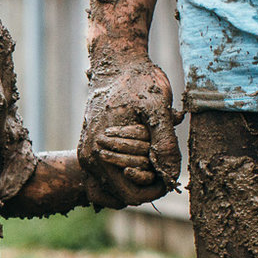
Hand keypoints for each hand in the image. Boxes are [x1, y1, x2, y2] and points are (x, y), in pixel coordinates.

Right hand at [79, 53, 179, 205]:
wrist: (115, 60)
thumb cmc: (137, 81)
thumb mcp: (157, 109)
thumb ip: (165, 144)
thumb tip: (171, 175)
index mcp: (101, 155)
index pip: (131, 196)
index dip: (156, 188)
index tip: (170, 169)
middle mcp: (89, 159)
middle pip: (126, 191)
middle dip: (148, 173)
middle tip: (157, 143)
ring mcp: (87, 154)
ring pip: (118, 181)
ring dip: (139, 168)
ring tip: (149, 142)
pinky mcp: (90, 147)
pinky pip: (111, 169)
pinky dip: (129, 161)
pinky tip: (140, 141)